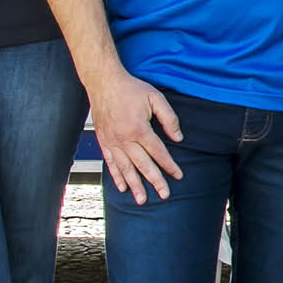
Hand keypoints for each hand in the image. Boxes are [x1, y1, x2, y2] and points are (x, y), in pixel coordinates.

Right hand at [91, 72, 184, 204]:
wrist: (104, 82)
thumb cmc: (130, 89)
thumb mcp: (155, 98)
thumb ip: (169, 118)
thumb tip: (178, 138)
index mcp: (139, 128)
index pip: (158, 152)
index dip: (169, 165)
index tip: (178, 175)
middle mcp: (124, 139)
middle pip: (143, 165)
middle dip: (155, 181)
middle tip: (164, 195)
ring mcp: (112, 142)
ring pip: (126, 168)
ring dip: (135, 185)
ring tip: (142, 199)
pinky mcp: (104, 141)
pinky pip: (111, 163)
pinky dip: (117, 176)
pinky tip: (122, 187)